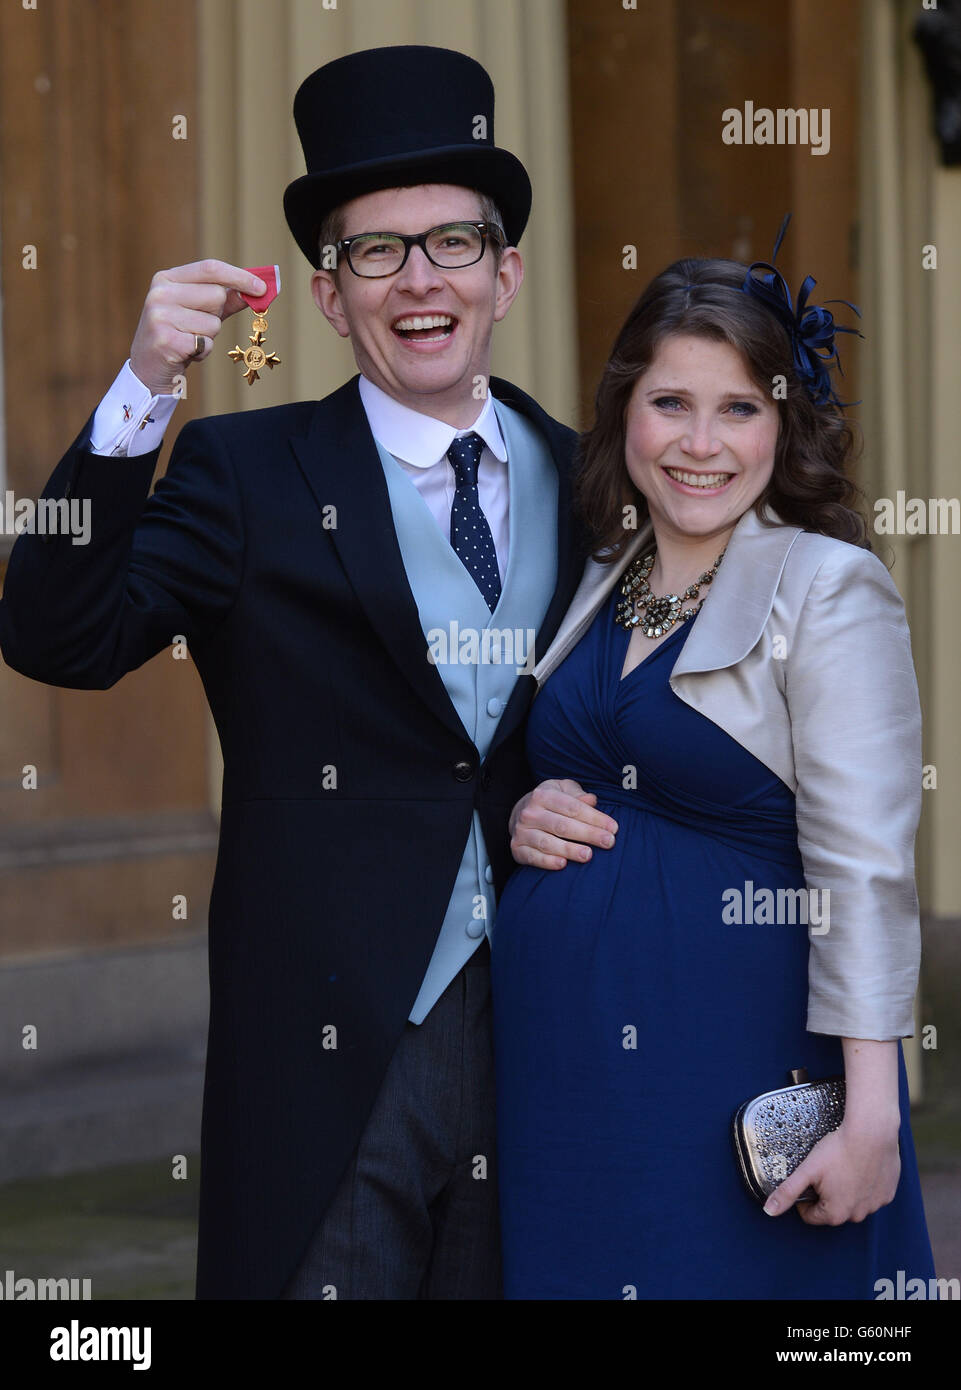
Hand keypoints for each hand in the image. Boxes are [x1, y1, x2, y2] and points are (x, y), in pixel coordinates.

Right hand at [129, 260, 267, 392]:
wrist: (149, 368)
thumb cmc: (178, 335)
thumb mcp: (199, 311)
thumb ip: (227, 299)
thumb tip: (259, 290)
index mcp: (166, 279)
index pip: (210, 268)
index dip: (239, 277)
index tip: (262, 287)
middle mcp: (160, 293)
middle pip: (217, 296)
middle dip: (218, 315)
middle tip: (198, 326)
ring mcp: (160, 316)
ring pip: (214, 323)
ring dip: (209, 337)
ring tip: (189, 341)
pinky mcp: (166, 340)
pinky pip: (206, 344)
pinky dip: (203, 352)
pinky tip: (186, 353)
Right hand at [509, 778, 617, 870]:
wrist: (520, 813)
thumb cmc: (550, 802)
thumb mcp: (563, 790)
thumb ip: (578, 794)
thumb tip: (591, 800)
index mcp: (543, 795)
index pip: (573, 807)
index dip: (595, 818)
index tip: (613, 828)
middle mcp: (530, 813)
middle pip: (563, 825)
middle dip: (588, 834)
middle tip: (609, 842)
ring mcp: (521, 831)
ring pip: (548, 843)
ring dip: (569, 850)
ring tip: (588, 855)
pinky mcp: (517, 848)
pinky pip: (533, 857)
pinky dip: (547, 862)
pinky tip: (563, 864)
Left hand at [762, 1117, 900, 1224]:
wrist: (871, 1132)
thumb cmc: (838, 1150)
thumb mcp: (807, 1170)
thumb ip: (787, 1192)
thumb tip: (769, 1211)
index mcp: (835, 1214)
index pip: (811, 1215)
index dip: (803, 1198)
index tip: (807, 1179)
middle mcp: (857, 1215)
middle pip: (833, 1210)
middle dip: (826, 1193)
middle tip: (825, 1170)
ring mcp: (875, 1205)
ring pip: (853, 1202)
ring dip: (846, 1190)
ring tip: (843, 1166)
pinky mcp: (888, 1193)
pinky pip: (871, 1193)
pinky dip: (865, 1184)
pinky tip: (860, 1167)